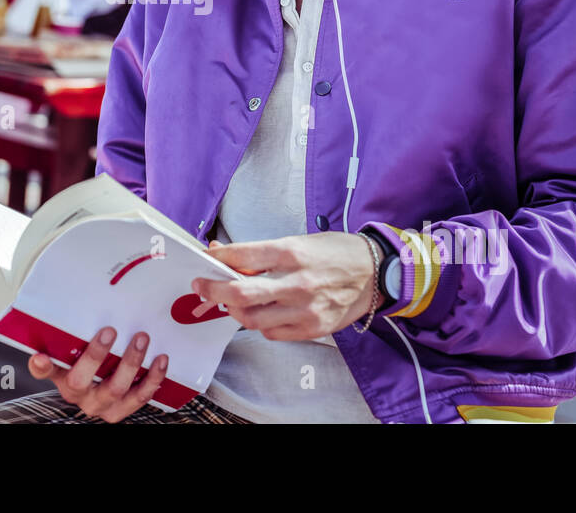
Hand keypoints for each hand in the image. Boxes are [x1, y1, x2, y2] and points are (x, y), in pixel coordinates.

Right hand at [28, 327, 168, 421]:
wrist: (104, 391)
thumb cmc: (91, 363)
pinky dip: (153, 377)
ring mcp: (102, 405)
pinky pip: (140, 396)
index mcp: (62, 376)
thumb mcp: (79, 349)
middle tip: (109, 331)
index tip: (40, 356)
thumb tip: (87, 297)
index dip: (41, 366)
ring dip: (130, 363)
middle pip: (81, 381)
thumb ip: (78, 333)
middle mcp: (79, 394)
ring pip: (116, 389)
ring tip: (141, 338)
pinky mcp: (122, 410)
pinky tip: (161, 359)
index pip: (45, 372)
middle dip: (96, 355)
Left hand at [191, 233, 377, 340]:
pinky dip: (260, 323)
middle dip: (212, 291)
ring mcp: (305, 309)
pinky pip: (272, 333)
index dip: (215, 259)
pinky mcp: (312, 328)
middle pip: (240, 294)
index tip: (203, 259)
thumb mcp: (298, 241)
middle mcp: (297, 282)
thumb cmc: (334, 252)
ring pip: (252, 319)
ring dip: (235, 311)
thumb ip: (261, 252)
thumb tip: (222, 253)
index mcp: (292, 252)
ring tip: (233, 302)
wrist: (375, 272)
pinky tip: (263, 312)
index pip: (241, 256)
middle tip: (200, 286)